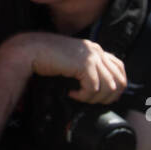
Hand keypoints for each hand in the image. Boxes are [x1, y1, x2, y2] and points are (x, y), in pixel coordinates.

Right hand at [13, 33, 127, 105]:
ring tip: (80, 98)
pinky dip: (84, 96)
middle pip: (120, 80)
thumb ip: (85, 67)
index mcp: (95, 49)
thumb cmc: (46, 57)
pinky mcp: (84, 65)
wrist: (31, 50)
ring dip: (95, 98)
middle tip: (91, 100)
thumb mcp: (71, 60)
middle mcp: (96, 51)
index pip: (119, 68)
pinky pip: (93, 88)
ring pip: (109, 87)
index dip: (115, 85)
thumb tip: (96, 87)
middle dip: (108, 96)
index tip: (101, 95)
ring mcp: (92, 57)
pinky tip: (72, 94)